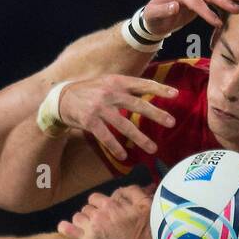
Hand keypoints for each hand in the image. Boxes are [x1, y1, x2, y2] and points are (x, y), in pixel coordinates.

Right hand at [57, 74, 177, 162]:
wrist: (63, 98)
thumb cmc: (90, 92)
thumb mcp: (108, 82)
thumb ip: (126, 87)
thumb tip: (149, 92)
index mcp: (117, 81)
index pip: (142, 84)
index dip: (159, 89)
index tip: (175, 95)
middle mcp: (110, 93)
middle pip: (138, 104)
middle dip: (156, 114)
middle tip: (171, 123)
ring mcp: (100, 108)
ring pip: (124, 125)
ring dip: (140, 138)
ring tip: (152, 148)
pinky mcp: (90, 121)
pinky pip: (106, 137)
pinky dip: (115, 147)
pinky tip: (124, 157)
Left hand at [58, 186, 152, 238]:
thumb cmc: (148, 229)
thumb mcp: (145, 203)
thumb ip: (131, 191)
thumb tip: (119, 191)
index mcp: (110, 204)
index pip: (94, 198)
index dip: (99, 204)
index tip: (105, 212)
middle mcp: (98, 215)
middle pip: (86, 209)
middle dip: (92, 214)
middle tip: (102, 223)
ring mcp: (91, 229)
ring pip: (78, 218)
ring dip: (83, 222)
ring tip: (91, 229)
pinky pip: (69, 231)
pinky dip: (66, 229)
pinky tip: (66, 228)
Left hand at [140, 0, 238, 38]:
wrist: (155, 16)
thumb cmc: (153, 18)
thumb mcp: (153, 15)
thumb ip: (162, 11)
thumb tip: (175, 7)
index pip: (195, 2)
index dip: (206, 13)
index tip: (217, 24)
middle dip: (224, 1)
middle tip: (238, 9)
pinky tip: (238, 1)